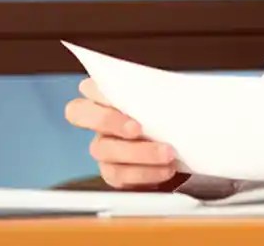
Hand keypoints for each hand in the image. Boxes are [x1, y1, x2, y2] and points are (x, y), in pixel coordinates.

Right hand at [64, 78, 182, 188]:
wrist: (184, 152)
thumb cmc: (171, 119)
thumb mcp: (165, 102)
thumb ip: (155, 95)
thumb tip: (168, 94)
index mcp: (106, 97)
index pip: (88, 87)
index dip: (99, 91)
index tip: (127, 95)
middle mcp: (99, 122)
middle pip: (79, 114)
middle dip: (108, 120)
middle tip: (137, 128)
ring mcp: (103, 148)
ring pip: (104, 150)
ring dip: (138, 153)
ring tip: (167, 154)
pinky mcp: (113, 174)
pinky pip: (119, 176)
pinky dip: (145, 173)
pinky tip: (165, 169)